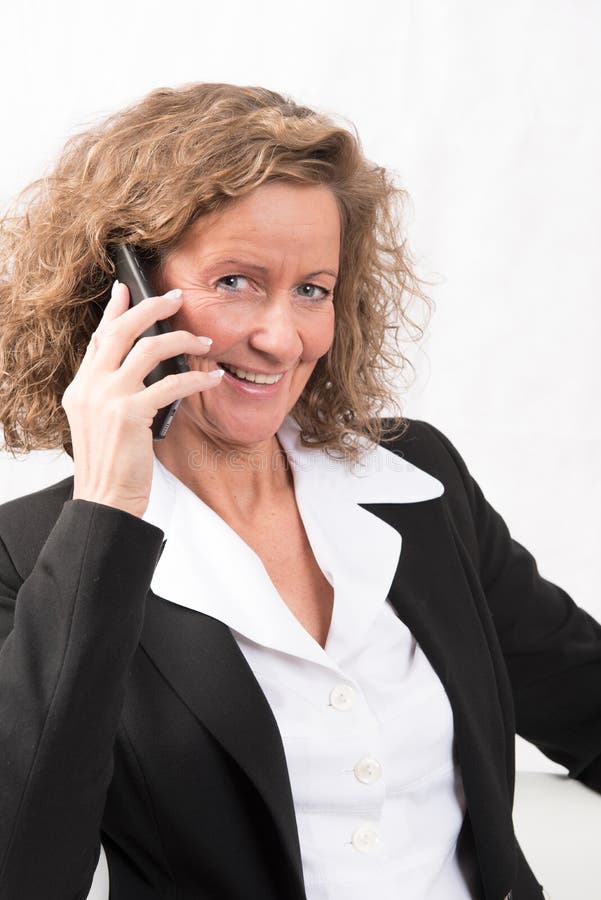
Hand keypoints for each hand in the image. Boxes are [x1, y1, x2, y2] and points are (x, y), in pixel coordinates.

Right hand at [62, 281, 222, 518]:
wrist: (105, 499)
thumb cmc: (112, 466)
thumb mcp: (101, 422)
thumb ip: (112, 393)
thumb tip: (142, 368)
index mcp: (81, 387)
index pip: (99, 338)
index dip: (114, 311)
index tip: (126, 289)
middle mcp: (90, 386)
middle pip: (122, 330)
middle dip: (151, 307)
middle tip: (176, 297)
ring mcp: (108, 398)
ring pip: (149, 349)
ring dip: (182, 340)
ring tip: (204, 342)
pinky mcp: (130, 413)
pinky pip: (172, 383)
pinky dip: (197, 379)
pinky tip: (213, 379)